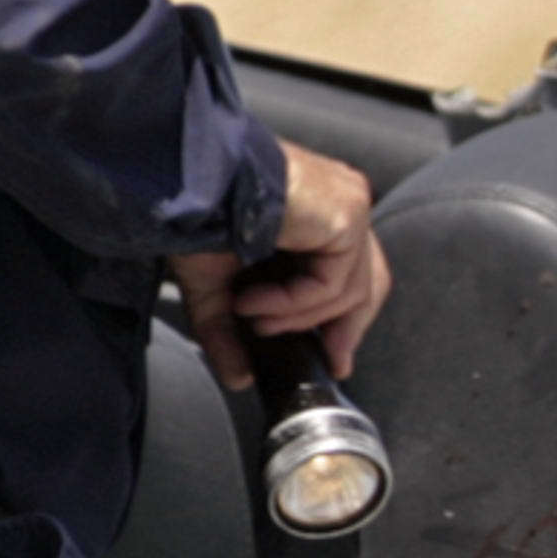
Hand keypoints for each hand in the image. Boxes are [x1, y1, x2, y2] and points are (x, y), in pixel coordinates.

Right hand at [171, 142, 392, 389]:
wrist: (190, 178)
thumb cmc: (198, 214)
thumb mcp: (214, 286)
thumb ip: (229, 332)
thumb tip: (238, 379)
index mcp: (319, 213)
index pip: (352, 272)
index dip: (346, 320)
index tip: (333, 357)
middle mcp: (341, 204)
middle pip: (366, 282)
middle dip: (346, 329)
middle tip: (329, 361)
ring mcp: (348, 206)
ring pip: (348, 290)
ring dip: (297, 318)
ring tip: (254, 319)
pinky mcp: (347, 214)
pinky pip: (334, 282)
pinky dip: (295, 303)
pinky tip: (255, 301)